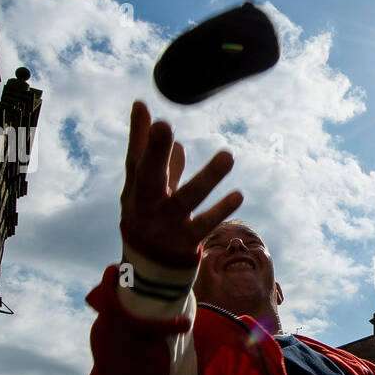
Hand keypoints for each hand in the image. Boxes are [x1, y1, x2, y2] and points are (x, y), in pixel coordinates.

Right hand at [120, 101, 242, 265]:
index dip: (138, 134)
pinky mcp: (185, 241)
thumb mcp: (144, 188)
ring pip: (187, 199)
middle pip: (150, 176)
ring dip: (207, 178)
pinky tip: (238, 194)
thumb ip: (155, 159)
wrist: (147, 267)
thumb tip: (162, 125)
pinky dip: (221, 210)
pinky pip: (205, 224)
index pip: (136, 158)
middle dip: (156, 151)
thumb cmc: (146, 215)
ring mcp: (166, 223)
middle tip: (164, 125)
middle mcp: (147, 204)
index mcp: (136, 187)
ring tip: (228, 156)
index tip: (143, 107)